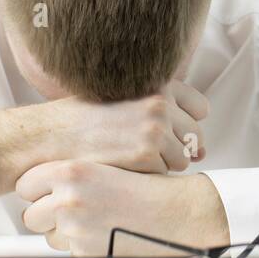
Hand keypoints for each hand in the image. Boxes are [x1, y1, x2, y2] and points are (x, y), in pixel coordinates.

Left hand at [17, 160, 229, 255]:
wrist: (176, 213)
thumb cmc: (149, 187)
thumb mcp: (108, 162)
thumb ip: (74, 172)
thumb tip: (47, 182)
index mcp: (72, 171)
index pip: (25, 184)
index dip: (36, 190)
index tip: (44, 192)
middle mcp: (68, 199)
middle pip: (32, 214)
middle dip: (47, 216)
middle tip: (71, 211)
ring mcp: (74, 229)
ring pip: (50, 237)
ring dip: (66, 233)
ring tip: (96, 221)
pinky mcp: (84, 254)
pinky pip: (70, 254)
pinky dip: (84, 248)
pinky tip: (106, 234)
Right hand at [50, 80, 208, 173]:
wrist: (56, 134)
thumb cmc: (89, 117)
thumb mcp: (129, 98)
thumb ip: (167, 115)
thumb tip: (202, 151)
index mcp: (159, 83)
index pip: (200, 108)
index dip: (185, 123)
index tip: (167, 129)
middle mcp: (161, 103)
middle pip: (195, 137)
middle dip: (177, 146)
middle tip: (145, 146)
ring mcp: (156, 130)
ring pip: (182, 159)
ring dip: (163, 162)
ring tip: (132, 154)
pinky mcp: (147, 156)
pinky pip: (164, 173)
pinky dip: (148, 174)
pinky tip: (126, 164)